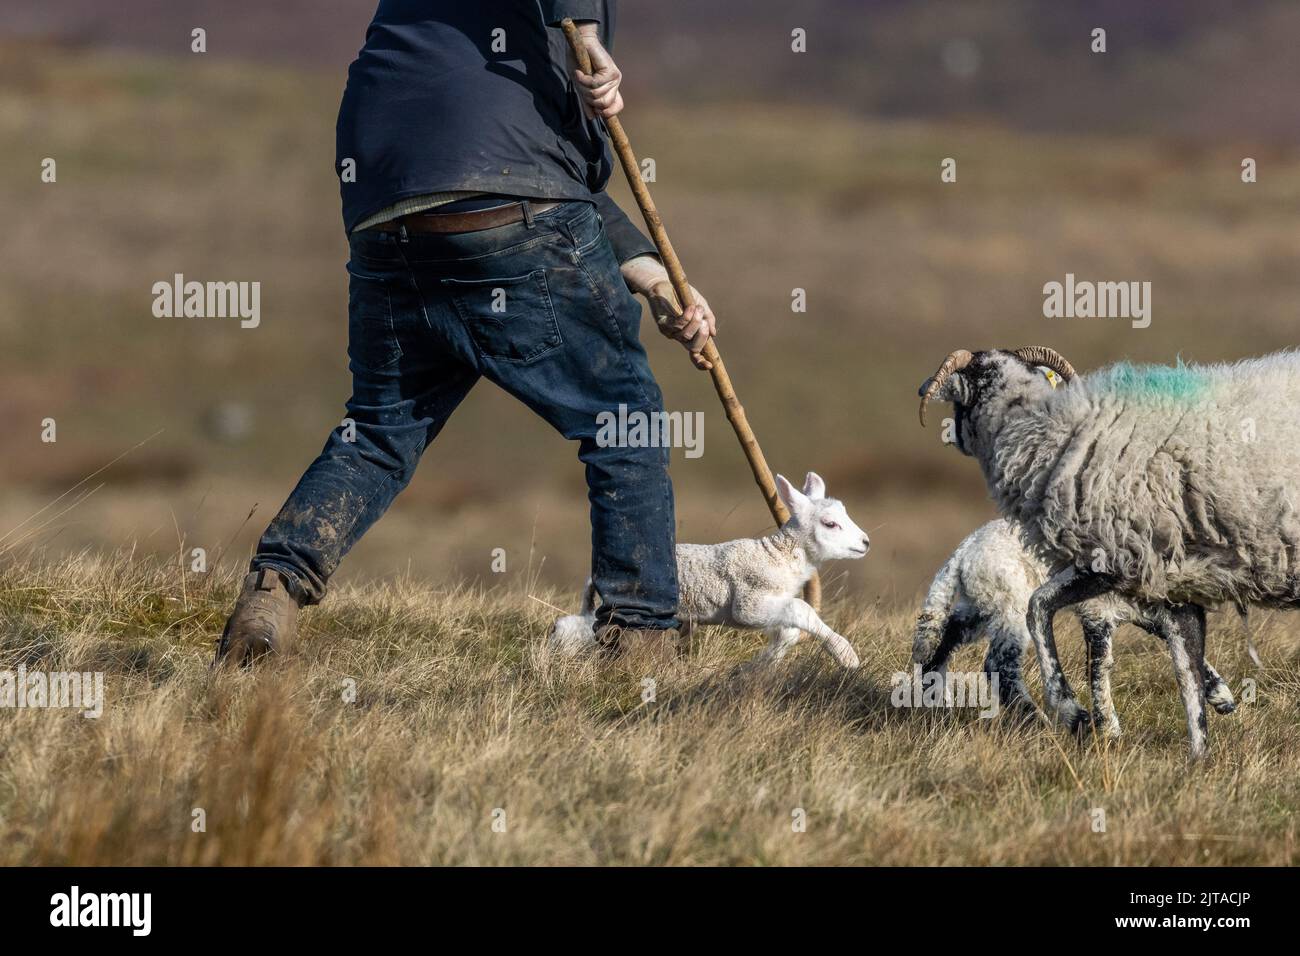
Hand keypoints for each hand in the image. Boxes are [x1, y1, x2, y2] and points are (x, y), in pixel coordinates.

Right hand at [568, 22, 623, 119]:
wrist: (580, 43)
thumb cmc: (579, 62)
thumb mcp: (582, 86)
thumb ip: (588, 101)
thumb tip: (592, 117)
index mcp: (611, 89)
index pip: (616, 107)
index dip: (605, 112)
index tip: (594, 109)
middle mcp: (615, 83)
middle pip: (603, 105)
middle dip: (588, 99)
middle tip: (582, 86)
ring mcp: (614, 77)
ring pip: (597, 95)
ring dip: (583, 87)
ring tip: (580, 76)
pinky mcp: (610, 70)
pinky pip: (595, 85)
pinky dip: (583, 80)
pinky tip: (580, 72)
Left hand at [621, 256, 716, 370]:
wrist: (666, 283)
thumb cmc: (683, 296)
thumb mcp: (701, 305)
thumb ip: (708, 318)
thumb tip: (713, 334)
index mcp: (689, 335)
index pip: (694, 355)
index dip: (700, 363)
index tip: (709, 366)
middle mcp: (679, 337)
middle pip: (693, 348)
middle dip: (702, 336)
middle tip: (705, 321)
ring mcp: (670, 331)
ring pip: (686, 336)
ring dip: (696, 322)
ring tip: (697, 307)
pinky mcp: (662, 323)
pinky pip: (677, 325)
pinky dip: (687, 317)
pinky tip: (690, 307)